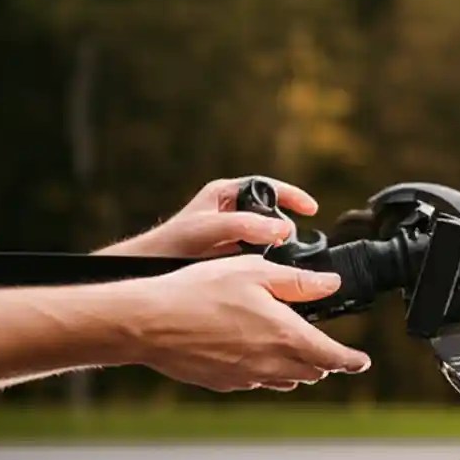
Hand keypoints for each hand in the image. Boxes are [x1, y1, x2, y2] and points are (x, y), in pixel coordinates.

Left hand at [97, 177, 319, 257]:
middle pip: (271, 212)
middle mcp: (231, 211)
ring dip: (278, 247)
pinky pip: (258, 254)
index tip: (311, 210)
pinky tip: (271, 272)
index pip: (269, 188)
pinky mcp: (230, 255)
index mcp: (226, 194)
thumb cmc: (171, 244)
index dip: (292, 197)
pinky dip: (268, 262)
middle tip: (299, 240)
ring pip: (266, 236)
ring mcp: (231, 234)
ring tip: (286, 258)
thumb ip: (244, 225)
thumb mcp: (209, 229)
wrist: (148, 270)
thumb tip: (281, 229)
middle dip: (287, 225)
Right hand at [125, 255, 370, 391]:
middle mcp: (271, 363)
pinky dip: (265, 370)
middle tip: (326, 350)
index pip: (333, 357)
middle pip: (312, 371)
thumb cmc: (199, 291)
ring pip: (286, 379)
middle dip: (324, 362)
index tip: (361, 361)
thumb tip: (331, 284)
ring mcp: (247, 377)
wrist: (150, 322)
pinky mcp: (225, 383)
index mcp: (286, 335)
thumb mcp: (255, 272)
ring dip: (296, 368)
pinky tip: (253, 353)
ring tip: (292, 350)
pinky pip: (256, 381)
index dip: (351, 360)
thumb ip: (298, 282)